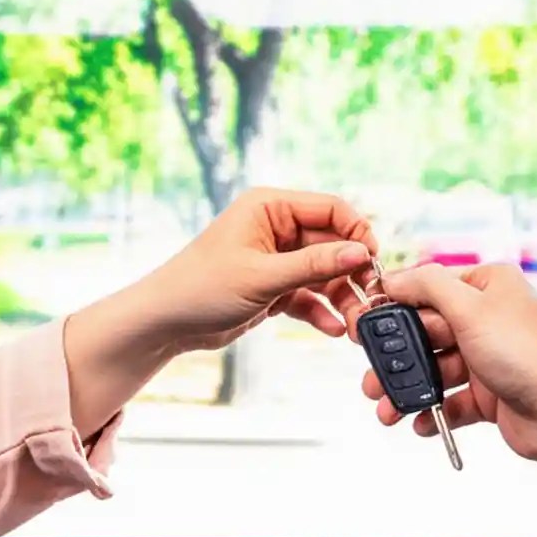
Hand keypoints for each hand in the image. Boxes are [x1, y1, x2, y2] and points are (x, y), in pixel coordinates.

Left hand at [130, 187, 378, 352]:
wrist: (164, 323)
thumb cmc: (201, 288)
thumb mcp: (263, 276)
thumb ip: (315, 264)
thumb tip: (360, 253)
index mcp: (270, 207)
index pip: (331, 209)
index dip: (357, 233)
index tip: (372, 262)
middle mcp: (276, 228)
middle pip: (333, 244)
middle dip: (351, 274)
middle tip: (370, 301)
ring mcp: (277, 258)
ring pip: (325, 273)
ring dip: (341, 297)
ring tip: (355, 324)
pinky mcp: (274, 287)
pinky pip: (309, 295)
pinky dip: (322, 311)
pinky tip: (333, 329)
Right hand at [345, 263, 536, 474]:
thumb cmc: (528, 353)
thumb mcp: (471, 307)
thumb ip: (427, 286)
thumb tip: (391, 277)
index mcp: (489, 287)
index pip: (430, 289)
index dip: (396, 308)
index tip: (364, 326)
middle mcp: (489, 319)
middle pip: (428, 334)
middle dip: (397, 358)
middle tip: (370, 378)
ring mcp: (490, 358)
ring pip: (436, 371)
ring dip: (409, 390)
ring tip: (387, 410)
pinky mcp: (493, 395)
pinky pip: (453, 402)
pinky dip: (433, 413)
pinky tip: (419, 423)